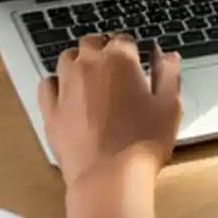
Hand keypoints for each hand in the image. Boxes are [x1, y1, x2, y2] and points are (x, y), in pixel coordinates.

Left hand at [38, 33, 182, 188]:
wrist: (109, 178)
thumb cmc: (143, 143)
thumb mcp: (170, 106)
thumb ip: (168, 75)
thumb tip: (167, 55)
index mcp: (119, 60)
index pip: (124, 39)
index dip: (132, 48)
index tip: (138, 60)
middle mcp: (88, 66)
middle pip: (92, 43)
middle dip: (103, 49)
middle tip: (115, 67)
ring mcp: (65, 86)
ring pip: (67, 58)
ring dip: (79, 61)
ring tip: (91, 77)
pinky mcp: (51, 110)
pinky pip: (47, 84)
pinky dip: (56, 83)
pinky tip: (67, 93)